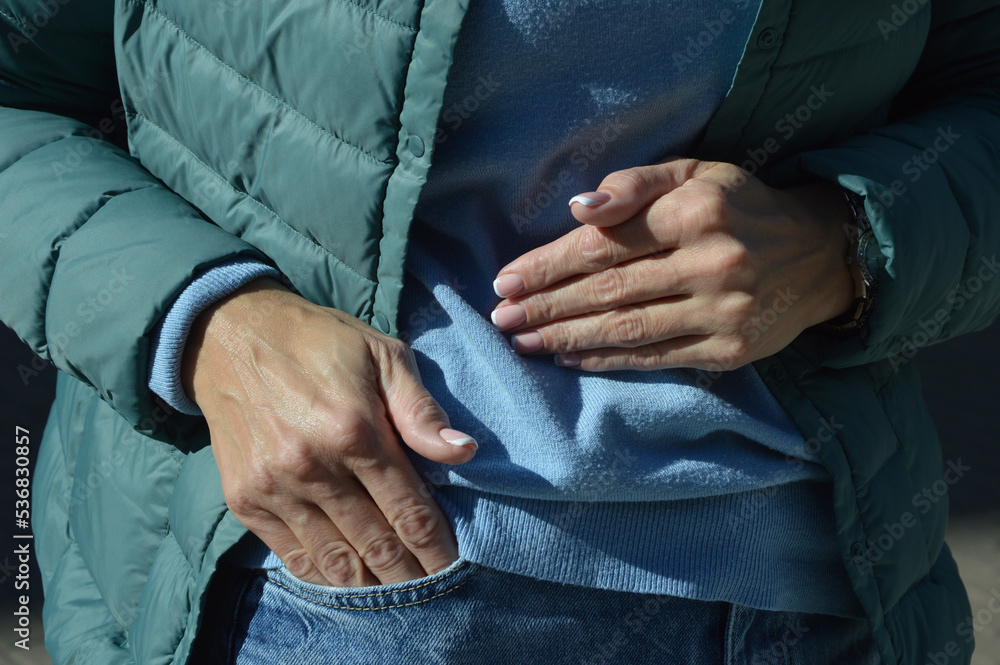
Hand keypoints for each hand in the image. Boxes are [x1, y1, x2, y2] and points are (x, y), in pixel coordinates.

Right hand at [182, 277, 477, 585]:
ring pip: (335, 561)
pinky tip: (348, 581)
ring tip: (396, 596)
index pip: (408, 510)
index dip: (436, 547)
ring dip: (370, 585)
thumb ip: (421, 409)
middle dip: (410, 576)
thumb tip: (464, 451)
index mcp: (354, 431)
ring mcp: (274, 488)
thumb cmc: (320, 343)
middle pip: (376, 545)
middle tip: (434, 592)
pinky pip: (292, 556)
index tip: (455, 566)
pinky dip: (324, 575)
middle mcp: (312, 467)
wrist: (232, 336)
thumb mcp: (383, 355)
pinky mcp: (245, 499)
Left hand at [490, 158, 855, 371]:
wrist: (821, 253)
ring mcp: (723, 313)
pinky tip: (570, 359)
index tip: (505, 281)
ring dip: (565, 338)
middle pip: (607, 290)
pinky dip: (607, 360)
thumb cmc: (740, 206)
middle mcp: (710, 263)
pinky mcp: (730, 351)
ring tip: (524, 341)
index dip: (548, 265)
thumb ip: (634, 183)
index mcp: (694, 212)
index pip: (603, 244)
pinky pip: (655, 358)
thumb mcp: (694, 173)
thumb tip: (580, 209)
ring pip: (626, 329)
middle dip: (546, 306)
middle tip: (501, 317)